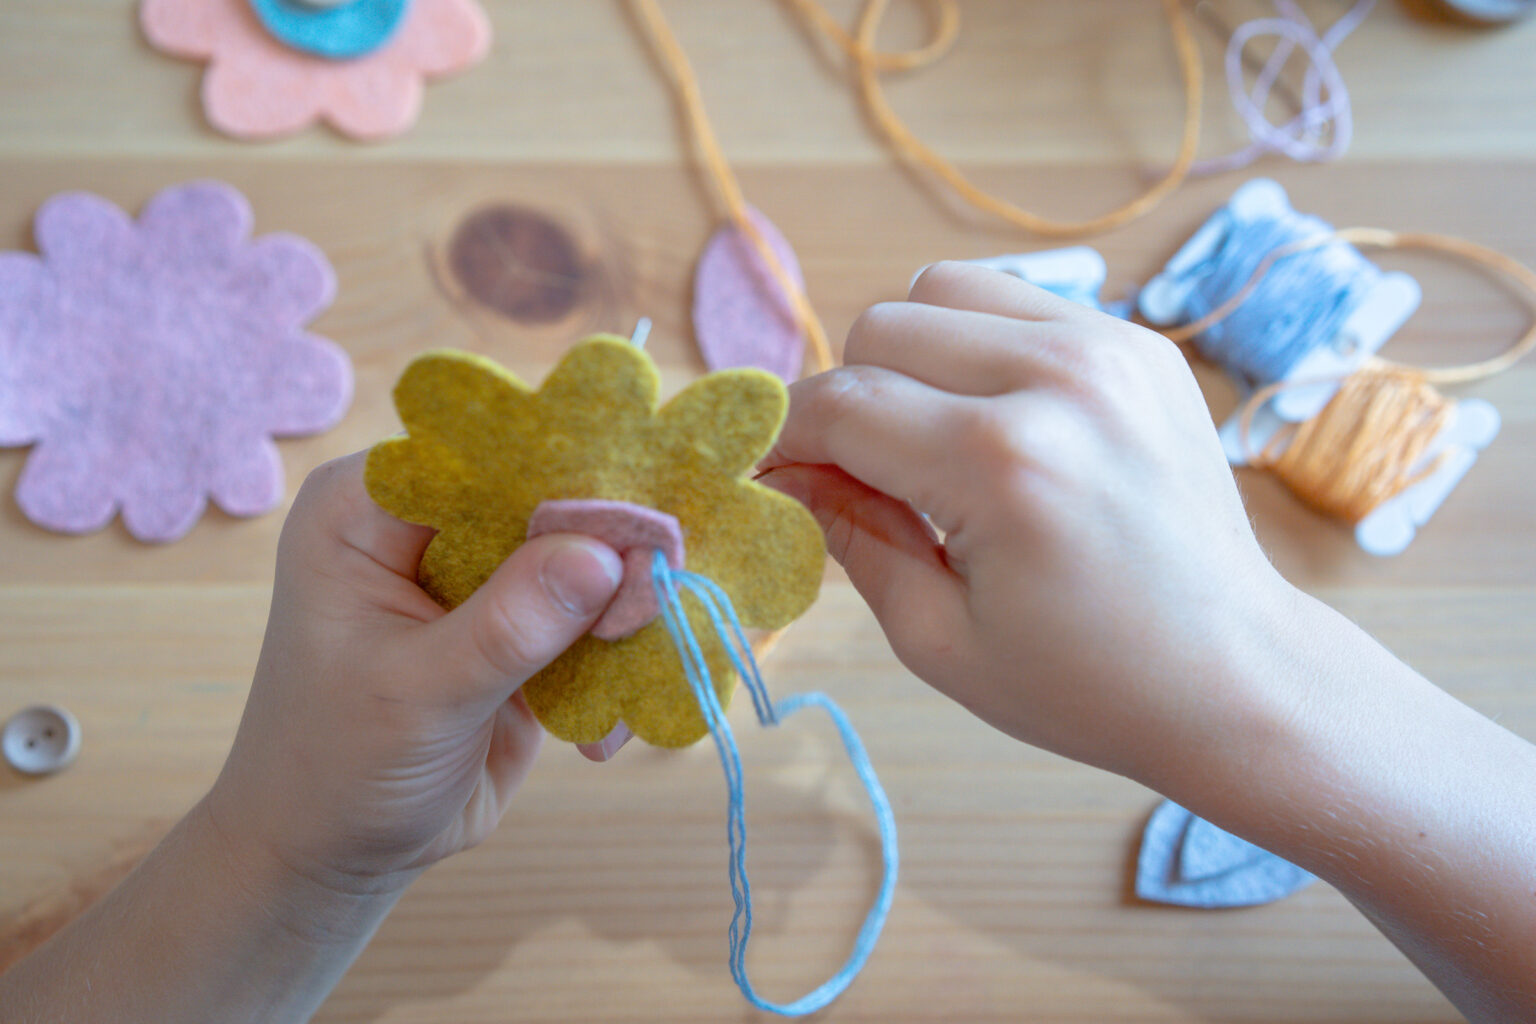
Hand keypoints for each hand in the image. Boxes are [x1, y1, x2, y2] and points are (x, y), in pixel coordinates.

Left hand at [206, 452, 625, 895]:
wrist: (334, 854)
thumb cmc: (337, 768)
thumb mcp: (419, 694)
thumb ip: (508, 624)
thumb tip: (603, 553)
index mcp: (368, 509)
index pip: (478, 454)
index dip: (558, 468)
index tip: (634, 504)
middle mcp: (425, 525)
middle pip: (542, 498)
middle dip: (607, 539)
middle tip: (669, 575)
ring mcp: (477, 576)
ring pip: (578, 556)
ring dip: (623, 602)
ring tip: (656, 642)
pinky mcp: (520, 628)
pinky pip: (589, 616)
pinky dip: (616, 653)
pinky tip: (617, 714)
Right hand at [760, 262, 1298, 784]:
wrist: (1237, 677)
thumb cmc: (1087, 683)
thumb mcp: (939, 639)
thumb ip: (850, 536)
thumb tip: (782, 473)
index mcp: (1002, 462)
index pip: (841, 403)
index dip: (783, 436)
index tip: (767, 470)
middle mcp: (1058, 378)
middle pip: (882, 325)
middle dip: (848, 397)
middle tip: (862, 473)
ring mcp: (1110, 348)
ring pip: (945, 290)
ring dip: (912, 356)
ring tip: (933, 439)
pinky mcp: (1140, 344)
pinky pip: (1016, 304)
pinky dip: (979, 349)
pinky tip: (999, 423)